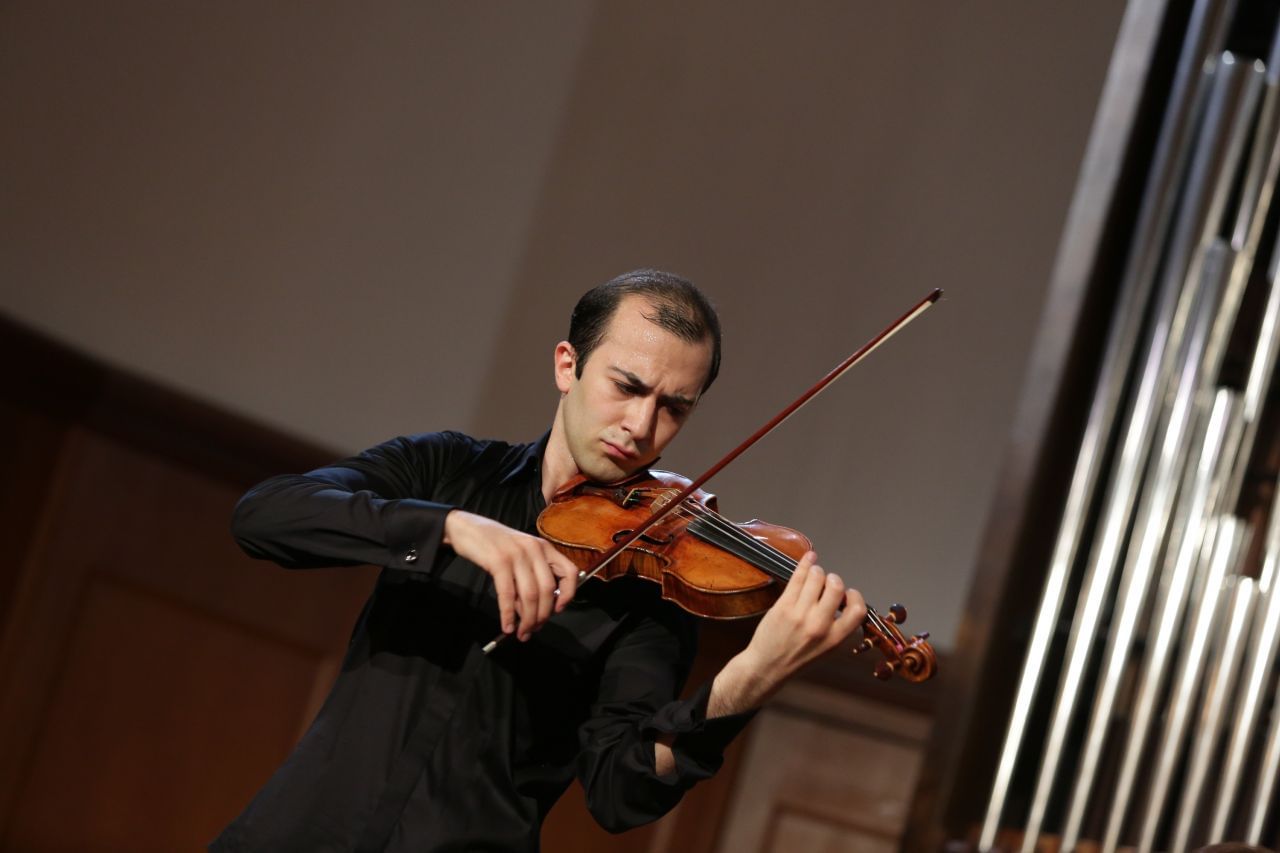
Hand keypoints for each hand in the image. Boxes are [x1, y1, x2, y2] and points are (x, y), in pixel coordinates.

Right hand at [443, 510, 579, 639]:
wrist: (466, 527)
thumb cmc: (494, 544)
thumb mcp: (520, 554)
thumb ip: (529, 576)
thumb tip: (533, 610)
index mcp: (544, 547)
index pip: (569, 572)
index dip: (568, 594)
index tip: (558, 610)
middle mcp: (534, 549)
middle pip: (547, 590)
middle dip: (542, 615)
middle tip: (533, 630)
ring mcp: (517, 554)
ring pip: (530, 595)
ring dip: (527, 619)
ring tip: (521, 633)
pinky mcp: (499, 561)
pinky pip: (508, 594)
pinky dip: (508, 614)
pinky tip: (507, 625)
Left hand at [708, 552, 864, 714]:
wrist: (767, 666)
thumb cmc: (796, 657)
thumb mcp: (826, 649)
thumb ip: (837, 627)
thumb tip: (843, 599)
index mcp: (834, 639)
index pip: (857, 610)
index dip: (855, 597)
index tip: (848, 593)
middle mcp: (819, 626)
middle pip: (836, 587)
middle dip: (834, 579)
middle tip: (827, 583)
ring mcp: (800, 614)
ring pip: (816, 577)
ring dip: (817, 571)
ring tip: (814, 575)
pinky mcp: (783, 606)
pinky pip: (797, 577)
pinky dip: (805, 564)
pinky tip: (809, 559)